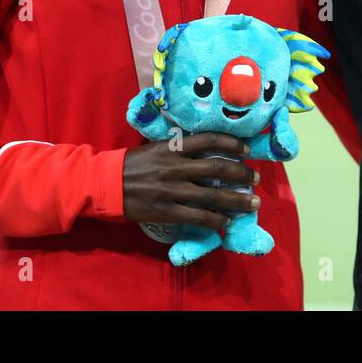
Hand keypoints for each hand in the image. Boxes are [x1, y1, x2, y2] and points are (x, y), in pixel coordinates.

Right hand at [122, 132, 259, 230]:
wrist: (105, 183)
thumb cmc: (133, 164)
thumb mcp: (157, 148)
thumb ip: (180, 148)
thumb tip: (207, 148)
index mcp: (173, 148)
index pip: (209, 140)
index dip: (232, 143)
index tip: (246, 149)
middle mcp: (176, 167)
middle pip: (217, 169)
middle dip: (241, 174)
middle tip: (256, 178)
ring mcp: (172, 190)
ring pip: (212, 196)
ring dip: (237, 201)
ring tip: (253, 203)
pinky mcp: (166, 211)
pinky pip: (197, 217)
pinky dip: (215, 220)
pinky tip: (226, 222)